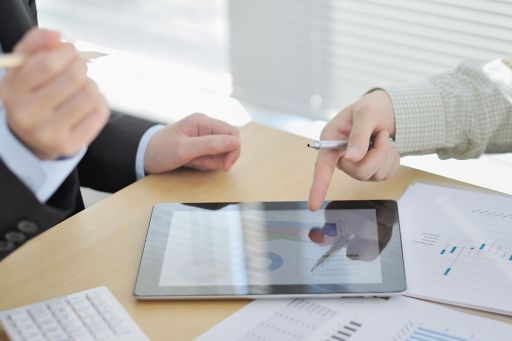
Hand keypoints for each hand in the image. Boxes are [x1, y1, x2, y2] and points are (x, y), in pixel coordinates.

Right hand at [0, 29, 108, 159]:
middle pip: (74, 78)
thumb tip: (56, 36)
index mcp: (12, 91)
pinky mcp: (70, 145)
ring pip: (90, 95)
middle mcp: (27, 115)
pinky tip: (86, 103)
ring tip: (81, 87)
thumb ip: (36, 44)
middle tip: (78, 68)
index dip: (66, 52)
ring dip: (91, 85)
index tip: (69, 51)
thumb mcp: (24, 66)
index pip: (48, 63)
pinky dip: (99, 101)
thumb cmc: (32, 92)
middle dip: (81, 67)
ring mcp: (49, 134)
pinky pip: (100, 112)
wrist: (32, 136)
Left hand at [144, 113, 240, 173]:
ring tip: (192, 161)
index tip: (224, 166)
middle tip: (200, 162)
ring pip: (222, 152)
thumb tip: (236, 142)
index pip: (233, 133)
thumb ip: (211, 145)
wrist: (144, 156)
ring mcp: (204, 136)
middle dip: (219, 158)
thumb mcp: (184, 149)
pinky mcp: (201, 145)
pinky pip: (213, 156)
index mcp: (203, 121)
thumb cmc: (160, 150)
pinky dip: (205, 163)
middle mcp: (206, 126)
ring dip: (210, 162)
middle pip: (229, 143)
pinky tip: (192, 162)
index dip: (233, 151)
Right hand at [308, 90, 399, 210]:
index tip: (313, 204)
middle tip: (381, 135)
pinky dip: (392, 160)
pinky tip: (387, 147)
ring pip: (374, 175)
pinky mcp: (371, 171)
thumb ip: (358, 135)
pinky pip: (386, 175)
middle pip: (359, 172)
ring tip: (383, 137)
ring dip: (386, 155)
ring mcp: (356, 166)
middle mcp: (341, 157)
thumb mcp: (365, 113)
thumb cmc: (371, 107)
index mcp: (331, 141)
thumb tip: (352, 158)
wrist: (387, 110)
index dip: (318, 187)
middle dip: (377, 154)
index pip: (322, 167)